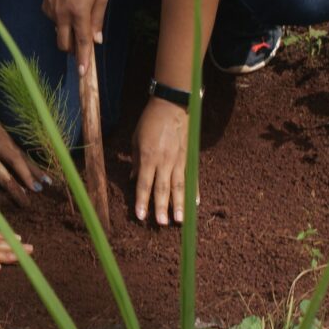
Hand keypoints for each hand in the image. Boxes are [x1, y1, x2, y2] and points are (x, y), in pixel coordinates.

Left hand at [0, 89, 47, 192]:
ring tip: (46, 179)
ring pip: (23, 156)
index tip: (33, 188)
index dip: (24, 176)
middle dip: (35, 173)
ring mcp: (6, 139)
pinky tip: (29, 165)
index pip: (15, 163)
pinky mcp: (3, 136)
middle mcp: (5, 144)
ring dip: (34, 168)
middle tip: (48, 185)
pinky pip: (18, 152)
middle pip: (24, 161)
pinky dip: (26, 160)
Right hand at [40, 0, 106, 76]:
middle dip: (73, 50)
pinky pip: (55, 21)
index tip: (82, 73)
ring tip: (76, 12)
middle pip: (65, 45)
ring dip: (68, 32)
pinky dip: (62, 20)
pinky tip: (66, 4)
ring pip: (60, 33)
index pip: (81, 42)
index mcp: (79, 13)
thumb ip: (98, 19)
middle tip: (81, 44)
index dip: (83, 59)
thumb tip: (96, 40)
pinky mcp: (45, 8)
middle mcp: (63, 16)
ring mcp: (52, 13)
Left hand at [132, 96, 189, 225]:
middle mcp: (164, 160)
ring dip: (179, 204)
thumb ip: (136, 161)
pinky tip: (194, 204)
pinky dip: (193, 191)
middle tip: (162, 224)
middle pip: (162, 188)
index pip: (144, 183)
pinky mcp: (188, 156)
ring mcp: (179, 159)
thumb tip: (133, 179)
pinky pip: (191, 177)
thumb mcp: (136, 139)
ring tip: (180, 220)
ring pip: (179, 186)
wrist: (172, 104)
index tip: (141, 216)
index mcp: (148, 156)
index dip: (142, 201)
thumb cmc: (150, 121)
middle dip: (162, 207)